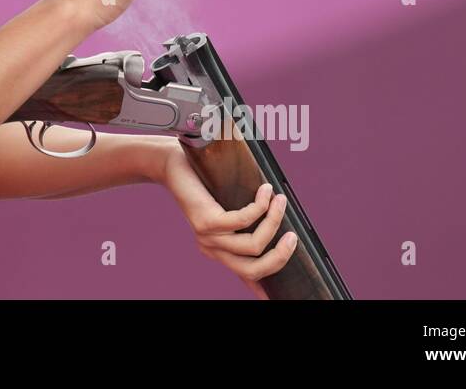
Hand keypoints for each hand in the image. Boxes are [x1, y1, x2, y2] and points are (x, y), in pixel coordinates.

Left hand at [159, 143, 297, 297]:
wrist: (172, 166)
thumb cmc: (204, 185)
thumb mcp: (227, 208)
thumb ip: (246, 222)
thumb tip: (276, 226)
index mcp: (219, 251)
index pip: (245, 277)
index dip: (262, 291)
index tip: (278, 299)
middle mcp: (213, 249)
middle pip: (253, 269)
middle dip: (280, 256)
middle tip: (293, 237)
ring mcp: (208, 237)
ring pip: (253, 245)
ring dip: (273, 222)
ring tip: (281, 201)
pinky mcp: (206, 221)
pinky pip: (243, 221)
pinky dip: (260, 207)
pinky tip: (266, 192)